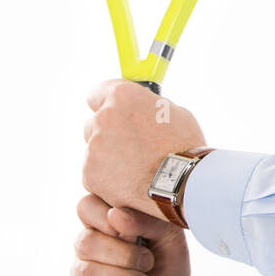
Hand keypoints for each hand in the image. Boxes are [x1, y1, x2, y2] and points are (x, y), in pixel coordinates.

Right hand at [67, 194, 202, 275]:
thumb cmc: (169, 265)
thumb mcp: (169, 236)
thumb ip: (146, 221)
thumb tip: (115, 215)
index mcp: (105, 224)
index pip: (87, 207)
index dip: (108, 218)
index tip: (135, 233)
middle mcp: (87, 246)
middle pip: (86, 241)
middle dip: (124, 255)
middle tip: (149, 263)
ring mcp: (78, 274)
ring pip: (87, 270)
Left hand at [83, 79, 204, 215]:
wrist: (183, 184)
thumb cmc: (184, 147)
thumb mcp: (174, 113)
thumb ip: (148, 107)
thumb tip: (141, 108)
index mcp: (123, 97)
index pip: (98, 91)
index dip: (108, 102)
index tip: (114, 110)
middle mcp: (103, 118)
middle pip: (95, 122)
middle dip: (109, 132)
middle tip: (133, 144)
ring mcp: (93, 148)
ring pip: (95, 150)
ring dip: (110, 156)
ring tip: (138, 166)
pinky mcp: (89, 174)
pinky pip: (95, 173)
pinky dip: (108, 177)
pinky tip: (132, 180)